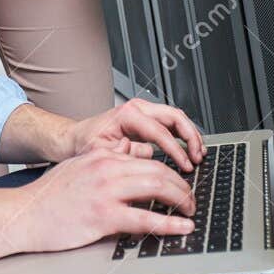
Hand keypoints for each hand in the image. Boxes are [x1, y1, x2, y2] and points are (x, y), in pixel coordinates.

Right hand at [7, 149, 195, 253]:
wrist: (22, 214)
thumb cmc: (47, 198)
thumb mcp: (79, 170)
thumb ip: (104, 167)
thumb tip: (130, 172)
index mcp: (102, 155)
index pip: (147, 157)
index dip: (169, 171)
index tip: (178, 183)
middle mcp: (107, 167)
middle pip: (159, 170)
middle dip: (181, 185)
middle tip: (190, 198)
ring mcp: (106, 191)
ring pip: (158, 187)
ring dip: (181, 199)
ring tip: (190, 210)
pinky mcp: (103, 216)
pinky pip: (147, 218)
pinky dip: (170, 223)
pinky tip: (182, 227)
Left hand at [63, 97, 205, 171]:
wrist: (74, 139)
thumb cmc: (85, 145)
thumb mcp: (102, 155)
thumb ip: (125, 157)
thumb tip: (149, 161)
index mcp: (127, 114)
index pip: (160, 131)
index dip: (176, 150)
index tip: (185, 165)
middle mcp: (138, 108)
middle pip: (175, 116)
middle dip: (190, 137)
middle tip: (197, 157)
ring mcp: (144, 111)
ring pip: (177, 117)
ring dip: (190, 135)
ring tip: (198, 154)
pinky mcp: (147, 119)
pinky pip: (171, 123)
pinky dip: (183, 135)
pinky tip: (189, 150)